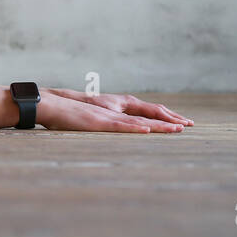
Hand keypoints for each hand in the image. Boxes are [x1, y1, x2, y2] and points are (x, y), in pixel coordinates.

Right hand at [37, 91, 188, 132]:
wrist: (47, 105)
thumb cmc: (63, 115)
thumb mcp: (86, 121)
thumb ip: (100, 124)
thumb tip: (109, 131)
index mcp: (112, 110)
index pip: (142, 113)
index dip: (161, 118)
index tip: (178, 124)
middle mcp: (112, 110)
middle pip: (146, 115)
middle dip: (168, 121)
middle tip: (189, 125)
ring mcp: (105, 115)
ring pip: (137, 121)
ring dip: (158, 125)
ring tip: (177, 129)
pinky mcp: (96, 122)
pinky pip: (119, 126)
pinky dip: (134, 128)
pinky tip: (147, 130)